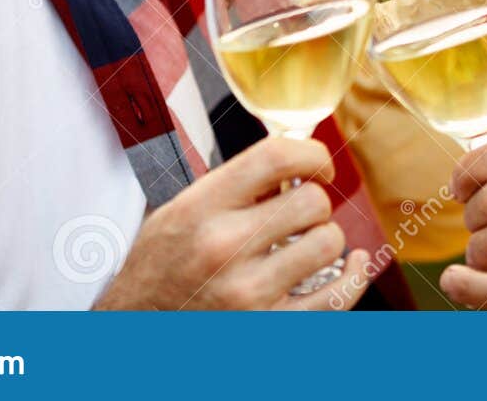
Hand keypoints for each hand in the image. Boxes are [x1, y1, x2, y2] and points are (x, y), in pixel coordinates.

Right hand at [95, 135, 370, 310]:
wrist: (132, 332)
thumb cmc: (158, 271)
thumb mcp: (179, 213)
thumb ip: (233, 185)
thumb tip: (296, 155)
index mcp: (201, 209)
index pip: (276, 157)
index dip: (312, 154)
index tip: (318, 165)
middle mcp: (224, 248)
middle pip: (311, 201)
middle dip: (315, 201)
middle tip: (302, 213)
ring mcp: (248, 294)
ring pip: (328, 243)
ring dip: (324, 239)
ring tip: (306, 243)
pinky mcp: (268, 330)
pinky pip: (336, 297)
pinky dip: (354, 277)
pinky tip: (354, 264)